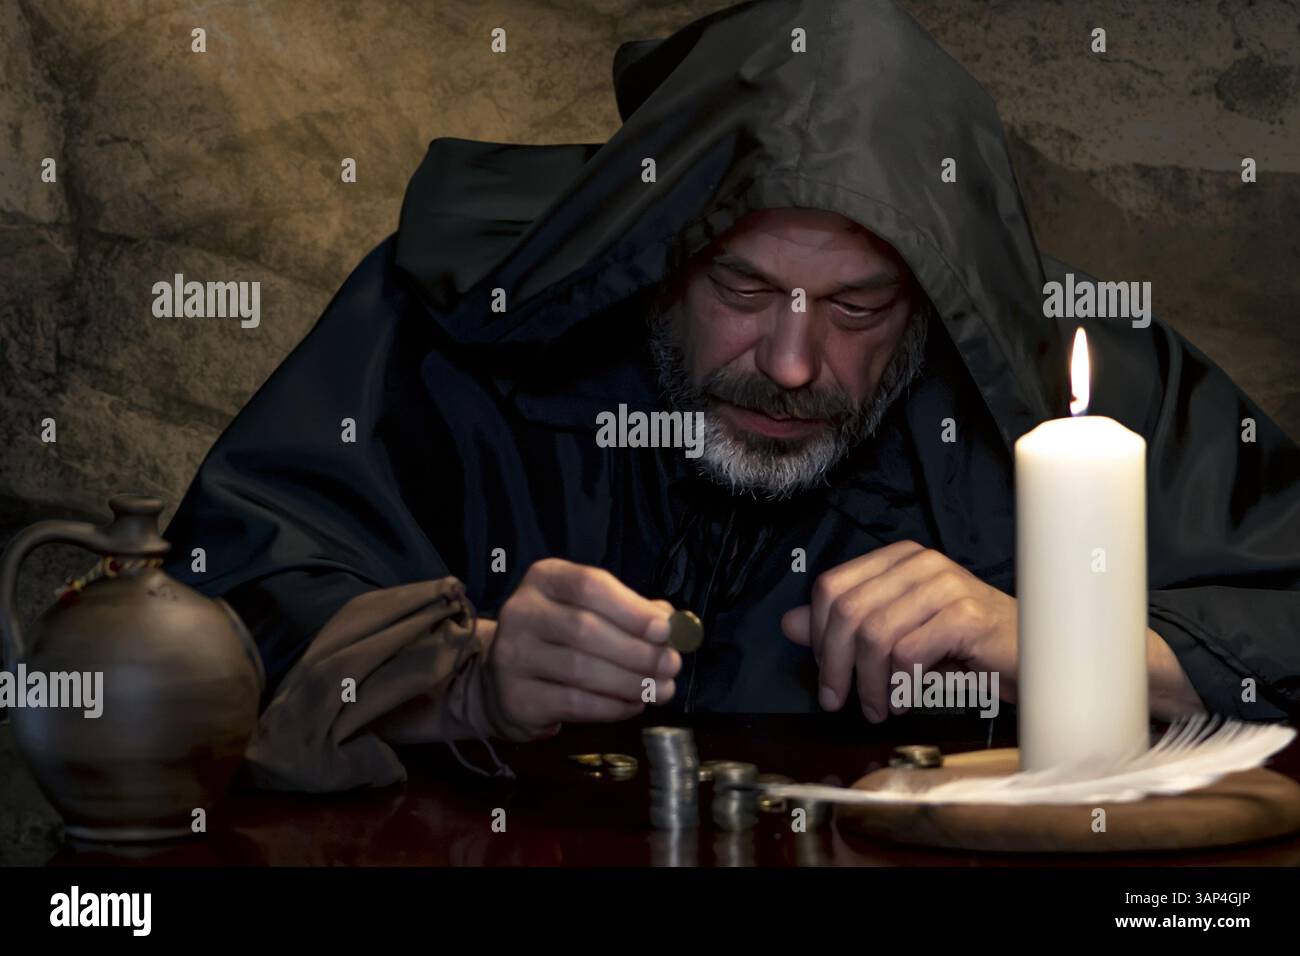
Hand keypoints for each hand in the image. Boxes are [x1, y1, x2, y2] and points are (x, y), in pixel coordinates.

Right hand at [483, 558, 679, 740]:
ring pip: (581, 670)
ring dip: (631, 682)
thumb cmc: (561, 638)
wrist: (505, 681)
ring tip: (661, 689)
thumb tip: (674, 623)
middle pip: (585, 629)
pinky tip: (633, 705)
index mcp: (545, 579)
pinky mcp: (515, 698)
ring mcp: (511, 656)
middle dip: (637, 651)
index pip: (588, 585)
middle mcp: (521, 612)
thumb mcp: (591, 611)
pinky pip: (573, 703)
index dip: (630, 608)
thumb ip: (631, 612)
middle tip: (671, 666)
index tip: (664, 630)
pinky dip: (611, 707)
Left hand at [781, 541, 1016, 721]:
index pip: (831, 586)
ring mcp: (944, 584)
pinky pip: (908, 652)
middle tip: (839, 700)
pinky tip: (905, 701)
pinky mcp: (965, 614)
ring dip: (869, 683)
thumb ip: (844, 627)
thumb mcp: (897, 634)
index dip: (817, 633)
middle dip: (834, 664)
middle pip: (847, 610)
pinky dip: (899, 685)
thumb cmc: (962, 648)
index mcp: (897, 559)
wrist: (1030, 658)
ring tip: (877, 708)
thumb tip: (789, 624)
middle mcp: (919, 562)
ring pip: (874, 634)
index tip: (824, 673)